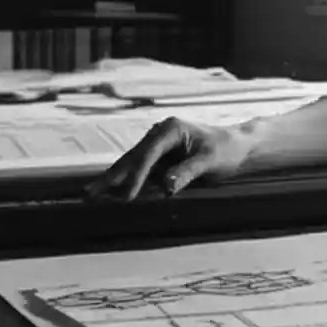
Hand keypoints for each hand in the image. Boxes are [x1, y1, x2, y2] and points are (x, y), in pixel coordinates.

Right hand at [85, 117, 251, 200]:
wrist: (237, 146)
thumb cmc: (226, 151)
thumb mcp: (210, 162)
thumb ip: (187, 172)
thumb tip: (166, 186)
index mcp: (171, 130)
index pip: (148, 155)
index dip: (136, 176)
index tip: (127, 196)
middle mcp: (159, 133)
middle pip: (132, 158)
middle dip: (111, 177)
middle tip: (88, 194)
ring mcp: (157, 144)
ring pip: (131, 164)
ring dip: (112, 180)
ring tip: (89, 194)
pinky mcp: (159, 156)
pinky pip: (139, 170)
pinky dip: (125, 180)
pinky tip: (109, 192)